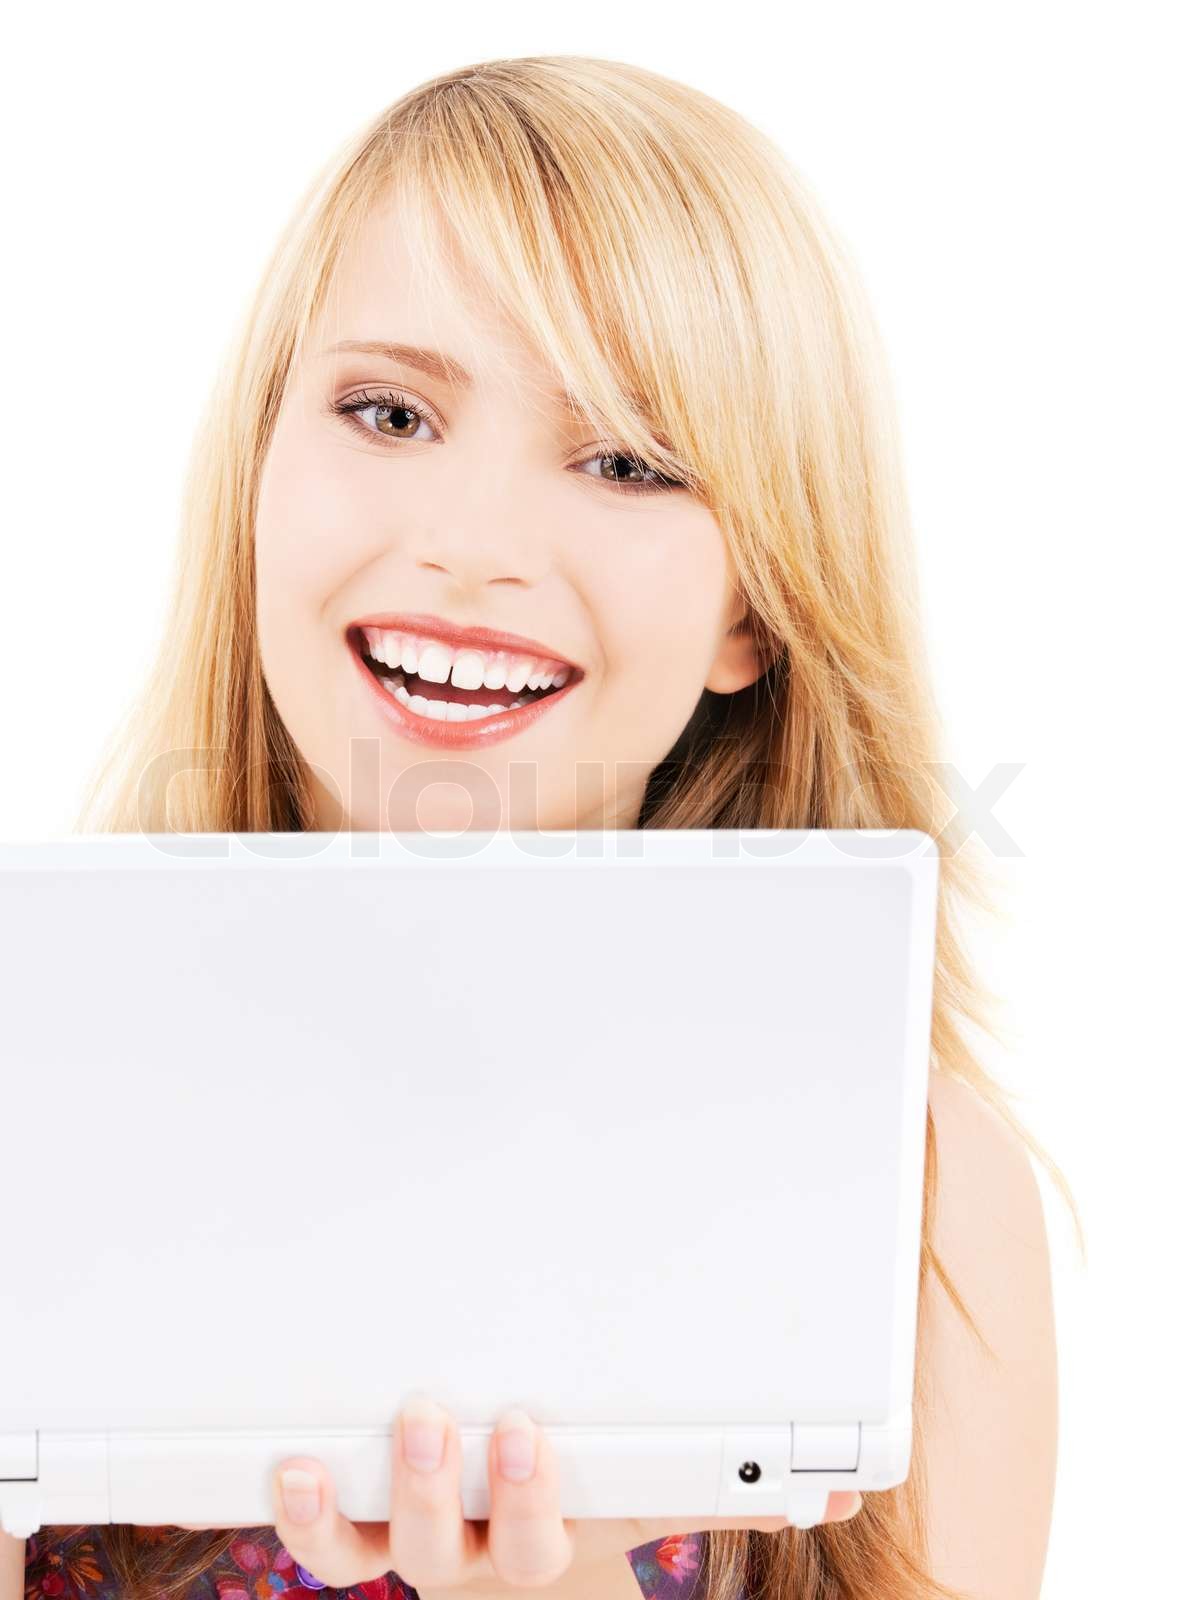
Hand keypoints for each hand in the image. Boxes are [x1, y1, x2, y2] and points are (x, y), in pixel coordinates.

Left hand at [180, 1394, 860, 1589]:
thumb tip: (840, 1492)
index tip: (526, 1429)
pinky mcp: (372, 1534)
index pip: (535, 1541)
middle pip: (446, 1546)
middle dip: (444, 1481)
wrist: (542, 1588)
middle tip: (442, 1414)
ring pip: (376, 1549)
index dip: (524, 1497)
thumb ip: (728, 1493)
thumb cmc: (600, 1518)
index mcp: (547, 1550)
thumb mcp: (658, 1509)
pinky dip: (301, 1512)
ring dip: (361, 1496)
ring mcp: (415, 1552)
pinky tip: (285, 1466)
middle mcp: (473, 1561)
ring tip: (347, 1437)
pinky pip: (327, 1543)